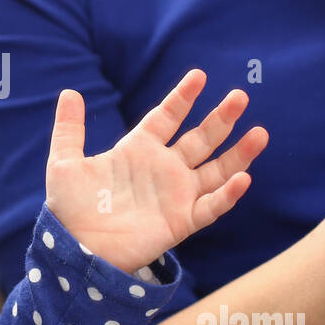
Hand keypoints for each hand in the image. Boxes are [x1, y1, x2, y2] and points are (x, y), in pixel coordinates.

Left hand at [44, 69, 267, 274]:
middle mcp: (163, 169)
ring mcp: (176, 195)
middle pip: (200, 138)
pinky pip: (211, 207)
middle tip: (240, 95)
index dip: (183, 97)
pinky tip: (243, 179)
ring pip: (216, 170)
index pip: (167, 117)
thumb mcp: (65, 162)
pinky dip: (227, 195)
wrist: (74, 249)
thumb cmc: (70, 208)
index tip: (199, 76)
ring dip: (238, 154)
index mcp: (138, 150)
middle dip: (221, 118)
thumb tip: (69, 92)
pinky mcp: (181, 222)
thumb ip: (69, 128)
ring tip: (260, 133)